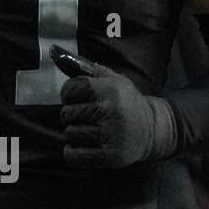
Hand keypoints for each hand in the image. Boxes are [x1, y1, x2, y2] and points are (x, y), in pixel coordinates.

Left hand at [52, 46, 177, 168]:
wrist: (152, 129)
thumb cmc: (126, 102)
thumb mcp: (113, 80)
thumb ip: (86, 69)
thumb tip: (55, 52)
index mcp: (109, 89)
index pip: (70, 90)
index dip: (69, 95)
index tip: (77, 99)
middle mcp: (109, 111)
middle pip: (66, 114)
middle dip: (72, 116)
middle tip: (85, 117)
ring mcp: (110, 136)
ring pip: (69, 135)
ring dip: (74, 135)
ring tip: (88, 131)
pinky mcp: (109, 156)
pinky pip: (74, 155)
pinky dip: (73, 152)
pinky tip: (84, 146)